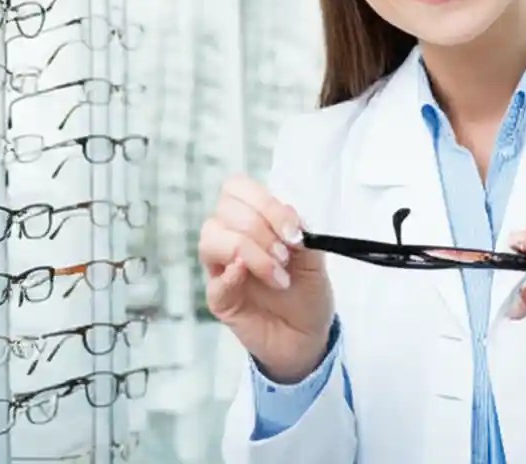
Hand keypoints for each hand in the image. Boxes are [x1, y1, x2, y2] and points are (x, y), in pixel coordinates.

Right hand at [198, 174, 333, 382]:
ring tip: (278, 276)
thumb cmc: (306, 293)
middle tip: (286, 257)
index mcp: (252, 221)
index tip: (292, 231)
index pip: (237, 189)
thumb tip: (287, 215)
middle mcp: (231, 238)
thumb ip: (301, 232)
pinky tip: (249, 276)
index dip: (263, 203)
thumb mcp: (314, 257)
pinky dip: (231, 274)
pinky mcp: (220, 300)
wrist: (308, 336)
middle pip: (224, 210)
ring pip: (211, 240)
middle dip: (260, 229)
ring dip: (250, 252)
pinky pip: (215, 282)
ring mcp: (222, 268)